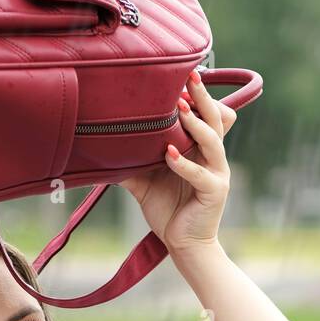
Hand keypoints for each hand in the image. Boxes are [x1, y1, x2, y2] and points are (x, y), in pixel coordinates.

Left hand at [119, 71, 236, 253]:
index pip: (205, 116)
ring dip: (196, 125)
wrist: (184, 246)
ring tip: (180, 109)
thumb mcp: (145, 182)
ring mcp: (217, 174)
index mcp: (201, 150)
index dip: (199, 96)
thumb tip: (102, 147)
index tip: (185, 74)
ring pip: (212, 142)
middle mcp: (213, 158)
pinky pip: (200, 175)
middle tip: (190, 77)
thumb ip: (131, 162)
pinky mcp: (214, 193)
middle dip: (203, 98)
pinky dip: (184, 164)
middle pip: (215, 120)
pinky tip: (168, 154)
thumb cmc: (168, 211)